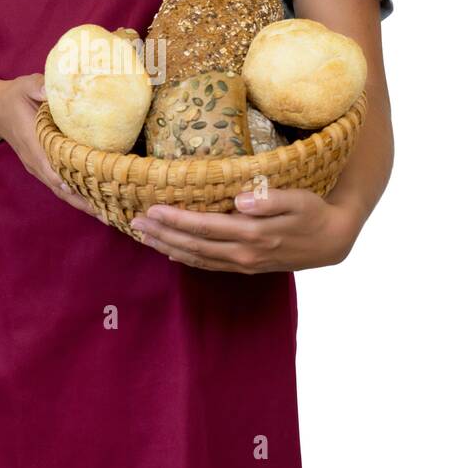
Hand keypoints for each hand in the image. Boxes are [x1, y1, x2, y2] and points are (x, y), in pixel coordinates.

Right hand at [0, 73, 96, 218]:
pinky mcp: (43, 167)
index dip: (67, 180)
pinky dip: (77, 194)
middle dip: (82, 200)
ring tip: (108, 213)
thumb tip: (50, 90)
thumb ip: (38, 87)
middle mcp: (35, 160)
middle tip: (108, 213)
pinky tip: (96, 200)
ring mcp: (38, 166)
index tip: (86, 191)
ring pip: (61, 189)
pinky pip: (60, 184)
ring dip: (82, 202)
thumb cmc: (14, 97)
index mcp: (32, 142)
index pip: (49, 167)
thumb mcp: (24, 86)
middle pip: (59, 186)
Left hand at [130, 186, 359, 272]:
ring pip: (198, 257)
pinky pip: (210, 265)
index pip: (204, 227)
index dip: (176, 219)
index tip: (153, 209)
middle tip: (135, 222)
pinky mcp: (246, 267)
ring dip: (169, 247)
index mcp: (252, 235)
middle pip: (194, 245)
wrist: (332, 241)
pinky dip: (188, 260)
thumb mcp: (299, 200)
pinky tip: (172, 253)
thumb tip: (240, 201)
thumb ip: (270, 200)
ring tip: (144, 236)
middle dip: (163, 234)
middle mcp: (244, 254)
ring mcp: (243, 264)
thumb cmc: (314, 212)